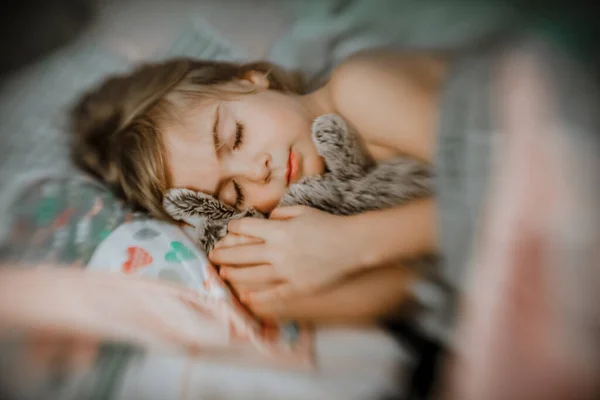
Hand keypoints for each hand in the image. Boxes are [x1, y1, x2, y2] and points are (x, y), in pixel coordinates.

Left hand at [208, 206, 362, 302]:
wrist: (352, 244)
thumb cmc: (328, 225)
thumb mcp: (303, 211)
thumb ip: (281, 213)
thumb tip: (267, 218)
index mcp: (278, 230)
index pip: (246, 228)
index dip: (234, 229)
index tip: (228, 230)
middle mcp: (277, 251)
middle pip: (242, 254)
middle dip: (223, 254)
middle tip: (212, 256)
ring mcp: (286, 272)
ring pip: (251, 275)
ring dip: (234, 275)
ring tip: (222, 274)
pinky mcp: (296, 287)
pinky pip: (272, 294)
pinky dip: (257, 297)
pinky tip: (246, 297)